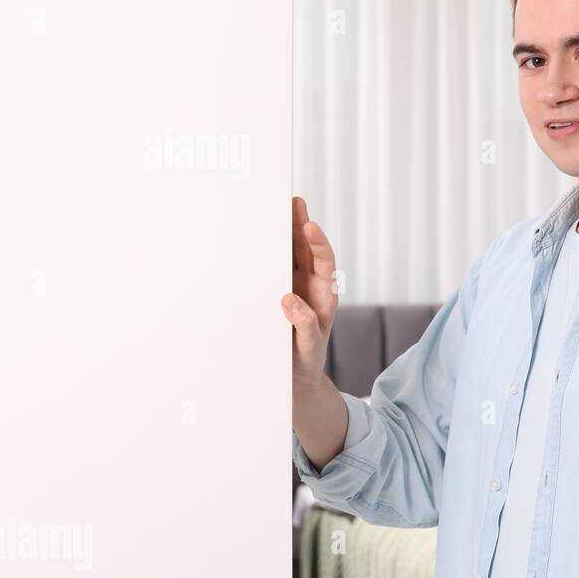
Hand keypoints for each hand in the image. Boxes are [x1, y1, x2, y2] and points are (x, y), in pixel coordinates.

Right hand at [282, 196, 337, 391]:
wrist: (294, 377)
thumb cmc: (305, 360)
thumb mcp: (309, 347)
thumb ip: (305, 325)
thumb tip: (290, 300)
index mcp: (324, 294)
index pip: (324, 262)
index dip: (318, 243)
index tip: (309, 227)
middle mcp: (309, 285)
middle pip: (306, 249)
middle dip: (299, 224)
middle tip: (291, 200)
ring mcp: (291, 286)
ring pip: (288, 254)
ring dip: (282, 232)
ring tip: (275, 206)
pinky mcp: (274, 293)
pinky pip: (270, 268)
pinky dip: (264, 252)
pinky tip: (254, 236)